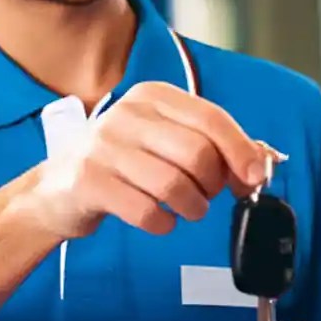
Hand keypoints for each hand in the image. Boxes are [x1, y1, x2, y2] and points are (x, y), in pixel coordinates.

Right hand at [26, 81, 268, 240]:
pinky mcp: (88, 181)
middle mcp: (126, 114)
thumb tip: (263, 159)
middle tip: (207, 197)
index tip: (253, 178)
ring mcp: (103, 146)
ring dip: (192, 208)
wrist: (57, 190)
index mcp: (152, 96)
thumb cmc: (122, 165)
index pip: (211, 118)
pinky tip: (160, 220)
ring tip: (188, 210)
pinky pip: (146, 211)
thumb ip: (211, 144)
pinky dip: (163, 223)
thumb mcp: (163, 140)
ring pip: (174, 184)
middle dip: (213, 184)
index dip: (241, 151)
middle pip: (197, 153)